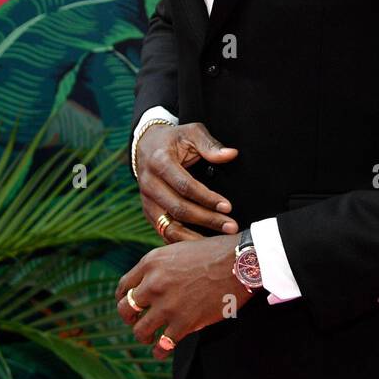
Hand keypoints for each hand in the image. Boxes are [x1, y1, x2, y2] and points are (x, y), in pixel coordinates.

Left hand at [115, 234, 255, 359]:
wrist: (240, 262)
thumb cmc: (216, 253)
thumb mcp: (180, 249)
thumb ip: (162, 265)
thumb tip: (150, 281)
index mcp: (152, 262)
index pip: (124, 286)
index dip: (123, 298)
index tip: (128, 304)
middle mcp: (154, 283)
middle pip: (125, 309)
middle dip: (129, 318)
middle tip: (136, 321)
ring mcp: (168, 305)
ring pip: (140, 330)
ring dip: (143, 336)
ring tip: (150, 338)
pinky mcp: (184, 323)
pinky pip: (162, 345)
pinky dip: (160, 351)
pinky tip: (162, 350)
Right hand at [137, 121, 239, 240]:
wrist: (146, 146)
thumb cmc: (175, 139)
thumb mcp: (192, 133)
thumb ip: (210, 145)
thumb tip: (231, 154)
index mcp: (159, 161)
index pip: (185, 186)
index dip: (207, 198)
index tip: (228, 207)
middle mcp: (149, 183)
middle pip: (178, 209)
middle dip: (206, 220)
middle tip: (230, 226)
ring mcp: (146, 200)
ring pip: (168, 226)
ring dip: (194, 238)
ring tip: (217, 242)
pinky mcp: (148, 212)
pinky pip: (164, 232)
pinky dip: (182, 242)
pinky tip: (201, 246)